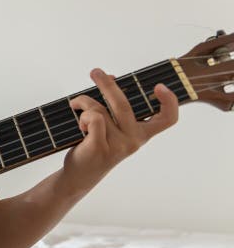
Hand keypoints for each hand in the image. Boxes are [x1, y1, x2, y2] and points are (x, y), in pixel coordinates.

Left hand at [65, 68, 178, 190]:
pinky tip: (80, 124)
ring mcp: (118, 145)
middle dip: (107, 84)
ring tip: (76, 107)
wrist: (79, 175)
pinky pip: (94, 118)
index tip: (160, 86)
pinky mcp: (100, 147)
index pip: (168, 120)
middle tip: (95, 72)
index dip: (170, 102)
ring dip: (84, 103)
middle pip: (124, 104)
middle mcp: (134, 141)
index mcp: (142, 134)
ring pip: (100, 109)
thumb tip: (110, 77)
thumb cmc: (95, 147)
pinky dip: (82, 115)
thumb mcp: (110, 126)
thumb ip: (114, 105)